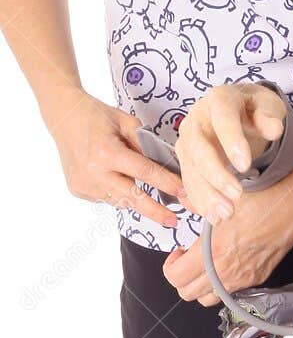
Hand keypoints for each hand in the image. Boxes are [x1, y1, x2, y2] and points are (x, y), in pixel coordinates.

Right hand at [50, 92, 186, 228]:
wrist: (64, 117)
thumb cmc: (97, 116)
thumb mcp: (127, 123)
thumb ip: (146, 145)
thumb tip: (165, 166)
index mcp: (107, 153)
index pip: (145, 172)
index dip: (167, 183)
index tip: (184, 193)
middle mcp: (94, 172)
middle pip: (132, 197)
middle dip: (155, 211)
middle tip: (173, 221)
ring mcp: (84, 184)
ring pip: (119, 200)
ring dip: (136, 199)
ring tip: (145, 193)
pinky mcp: (78, 190)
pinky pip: (106, 197)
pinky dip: (116, 191)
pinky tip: (113, 177)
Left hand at [162, 171, 292, 305]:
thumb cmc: (265, 194)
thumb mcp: (225, 197)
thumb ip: (199, 206)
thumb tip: (184, 203)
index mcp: (215, 251)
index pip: (175, 277)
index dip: (170, 265)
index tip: (179, 250)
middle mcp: (228, 271)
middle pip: (188, 294)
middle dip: (182, 277)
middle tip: (189, 258)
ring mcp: (245, 278)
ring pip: (208, 299)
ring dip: (201, 285)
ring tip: (206, 263)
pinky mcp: (258, 277)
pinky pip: (231, 292)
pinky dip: (222, 283)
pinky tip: (227, 261)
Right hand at [175, 82, 286, 222]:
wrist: (238, 109)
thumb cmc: (254, 107)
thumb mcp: (267, 104)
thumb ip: (269, 115)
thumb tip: (275, 129)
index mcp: (219, 99)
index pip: (223, 120)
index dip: (232, 142)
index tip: (245, 166)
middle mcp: (197, 117)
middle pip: (200, 148)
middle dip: (216, 175)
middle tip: (237, 196)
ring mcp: (188, 138)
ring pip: (191, 168)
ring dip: (206, 194)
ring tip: (226, 214)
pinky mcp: (185, 157)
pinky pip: (188, 180)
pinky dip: (199, 200)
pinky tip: (213, 216)